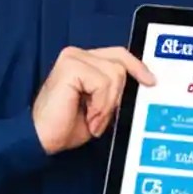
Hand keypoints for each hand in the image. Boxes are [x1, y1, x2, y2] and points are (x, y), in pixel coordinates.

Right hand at [31, 46, 154, 154]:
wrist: (42, 139)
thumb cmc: (66, 125)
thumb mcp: (100, 106)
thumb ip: (114, 91)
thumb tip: (141, 85)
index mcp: (85, 61)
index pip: (119, 55)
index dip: (137, 67)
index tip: (150, 81)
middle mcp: (78, 54)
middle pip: (120, 65)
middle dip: (116, 96)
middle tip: (100, 117)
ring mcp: (73, 58)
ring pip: (115, 75)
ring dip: (107, 105)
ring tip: (92, 119)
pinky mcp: (70, 67)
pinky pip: (103, 83)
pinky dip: (100, 105)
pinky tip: (87, 116)